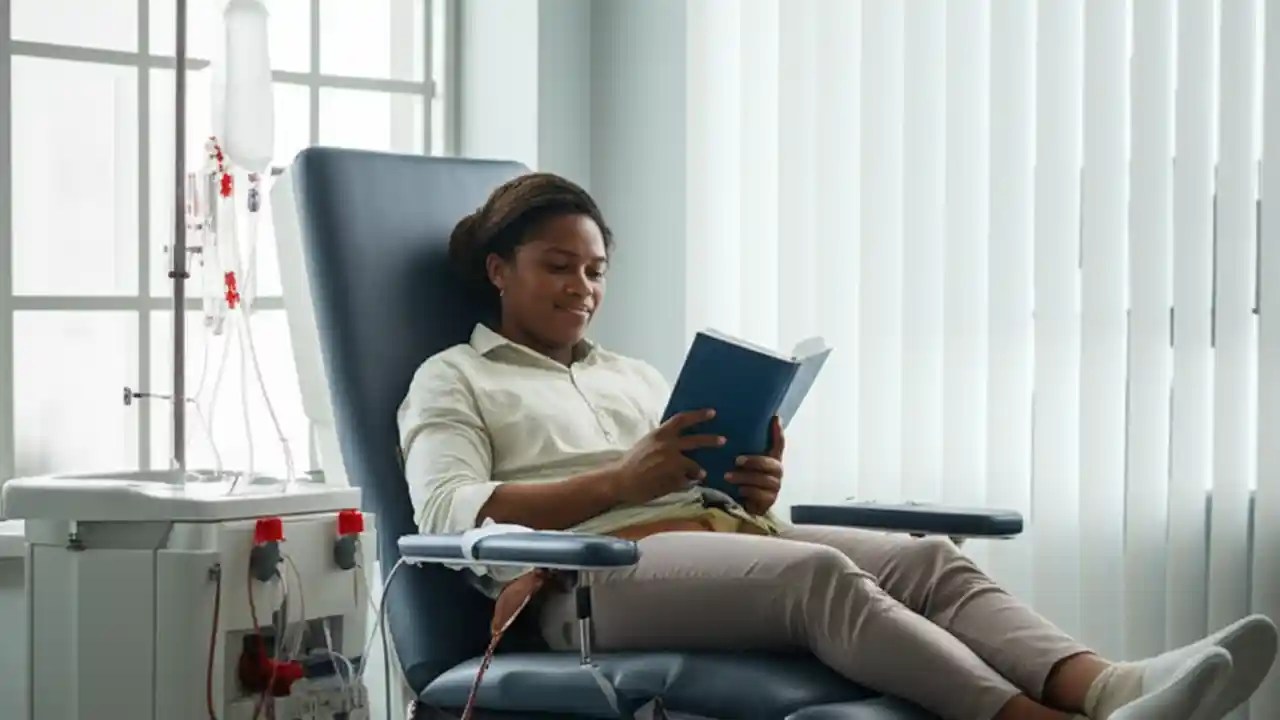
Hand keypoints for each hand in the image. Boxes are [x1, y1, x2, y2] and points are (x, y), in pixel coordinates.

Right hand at [607, 409, 725, 505]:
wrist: (620, 480)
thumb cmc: (632, 462)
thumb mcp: (648, 443)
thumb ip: (664, 441)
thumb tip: (680, 441)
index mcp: (660, 434)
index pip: (682, 420)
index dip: (698, 415)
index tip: (712, 413)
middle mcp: (668, 446)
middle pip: (696, 440)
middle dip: (711, 440)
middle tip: (723, 440)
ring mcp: (672, 463)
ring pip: (694, 466)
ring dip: (699, 471)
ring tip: (701, 474)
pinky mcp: (673, 479)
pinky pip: (686, 481)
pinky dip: (686, 483)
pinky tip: (682, 485)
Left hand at [725, 416, 784, 515]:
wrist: (745, 506)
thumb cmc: (743, 479)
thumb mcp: (742, 463)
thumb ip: (744, 449)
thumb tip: (735, 430)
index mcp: (772, 459)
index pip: (779, 443)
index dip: (778, 431)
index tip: (774, 418)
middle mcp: (776, 471)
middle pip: (770, 463)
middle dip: (754, 461)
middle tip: (736, 460)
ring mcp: (775, 486)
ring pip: (763, 480)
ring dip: (744, 477)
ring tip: (728, 476)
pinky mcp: (770, 500)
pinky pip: (760, 494)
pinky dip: (748, 491)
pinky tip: (738, 490)